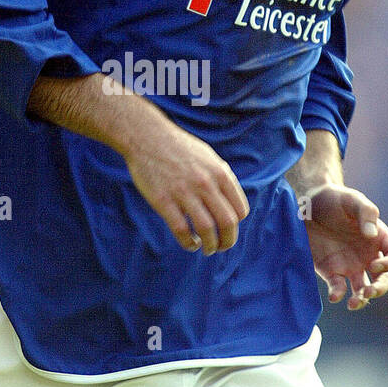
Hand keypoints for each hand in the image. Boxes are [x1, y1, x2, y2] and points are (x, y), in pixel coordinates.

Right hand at [124, 126, 249, 253]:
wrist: (147, 137)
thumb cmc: (179, 148)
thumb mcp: (208, 156)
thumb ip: (222, 177)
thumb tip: (232, 200)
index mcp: (220, 173)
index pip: (240, 210)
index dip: (236, 224)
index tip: (227, 228)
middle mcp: (205, 184)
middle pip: (228, 223)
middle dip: (228, 241)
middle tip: (221, 247)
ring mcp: (184, 193)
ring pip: (207, 230)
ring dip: (210, 246)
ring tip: (207, 249)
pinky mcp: (163, 201)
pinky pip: (182, 230)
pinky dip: (189, 243)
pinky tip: (190, 244)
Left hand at [301, 184, 387, 309]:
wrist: (307, 203)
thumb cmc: (334, 198)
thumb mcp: (352, 199)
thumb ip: (366, 213)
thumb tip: (372, 235)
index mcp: (379, 238)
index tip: (374, 264)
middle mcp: (368, 255)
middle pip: (384, 279)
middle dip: (380, 288)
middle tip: (368, 291)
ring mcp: (350, 265)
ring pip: (363, 290)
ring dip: (362, 300)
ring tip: (354, 304)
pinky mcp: (331, 271)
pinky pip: (338, 288)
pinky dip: (338, 294)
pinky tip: (334, 296)